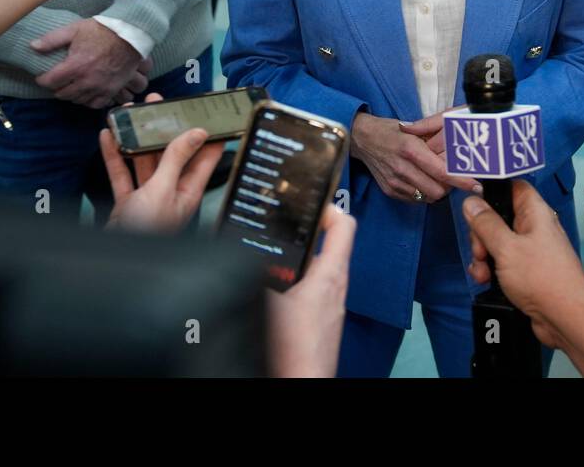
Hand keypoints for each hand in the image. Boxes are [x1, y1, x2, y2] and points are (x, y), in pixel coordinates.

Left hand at [31, 19, 151, 107]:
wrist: (130, 36)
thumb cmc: (102, 31)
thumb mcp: (75, 29)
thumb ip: (52, 39)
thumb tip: (32, 46)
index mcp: (75, 66)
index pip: (50, 81)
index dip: (42, 80)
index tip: (41, 77)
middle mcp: (86, 80)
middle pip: (62, 94)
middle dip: (56, 88)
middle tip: (56, 81)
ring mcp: (100, 88)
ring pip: (77, 100)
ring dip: (70, 95)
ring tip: (69, 87)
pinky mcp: (111, 91)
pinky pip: (95, 104)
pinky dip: (87, 101)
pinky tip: (85, 94)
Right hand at [98, 100, 223, 232]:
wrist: (117, 264)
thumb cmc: (145, 233)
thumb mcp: (163, 191)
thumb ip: (175, 160)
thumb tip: (196, 134)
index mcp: (188, 191)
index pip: (205, 157)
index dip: (208, 134)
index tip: (208, 111)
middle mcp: (171, 192)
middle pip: (172, 154)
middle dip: (166, 128)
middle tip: (160, 104)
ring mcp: (148, 197)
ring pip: (145, 161)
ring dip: (139, 138)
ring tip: (133, 113)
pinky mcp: (128, 202)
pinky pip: (122, 174)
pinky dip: (115, 155)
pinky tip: (109, 137)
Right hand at [266, 202, 355, 376]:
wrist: (302, 385)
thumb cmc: (295, 355)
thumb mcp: (266, 302)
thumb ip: (256, 272)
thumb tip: (240, 253)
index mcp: (330, 275)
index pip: (343, 226)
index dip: (327, 206)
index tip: (309, 198)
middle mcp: (336, 289)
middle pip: (328, 245)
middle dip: (305, 231)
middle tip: (284, 221)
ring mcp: (329, 307)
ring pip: (318, 269)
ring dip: (299, 258)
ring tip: (274, 251)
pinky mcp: (320, 323)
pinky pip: (311, 292)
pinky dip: (296, 283)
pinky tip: (273, 291)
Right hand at [351, 112, 478, 202]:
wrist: (361, 138)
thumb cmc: (391, 130)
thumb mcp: (414, 127)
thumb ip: (436, 139)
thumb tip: (460, 150)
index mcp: (411, 149)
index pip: (442, 171)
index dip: (461, 180)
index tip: (476, 185)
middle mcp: (402, 168)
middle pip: (438, 190)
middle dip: (449, 186)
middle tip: (453, 176)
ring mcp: (395, 182)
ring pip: (428, 197)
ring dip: (437, 189)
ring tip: (435, 177)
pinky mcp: (390, 190)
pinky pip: (415, 199)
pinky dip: (423, 192)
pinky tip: (421, 179)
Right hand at [463, 181, 583, 376]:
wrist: (565, 319)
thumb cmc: (544, 279)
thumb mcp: (506, 248)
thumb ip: (486, 224)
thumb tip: (471, 202)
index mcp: (535, 213)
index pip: (513, 187)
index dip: (493, 191)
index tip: (475, 204)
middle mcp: (534, 228)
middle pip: (498, 217)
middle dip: (481, 234)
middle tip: (481, 250)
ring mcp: (530, 250)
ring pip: (496, 242)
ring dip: (483, 256)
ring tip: (483, 271)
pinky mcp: (525, 271)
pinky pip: (501, 262)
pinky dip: (490, 270)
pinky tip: (486, 280)